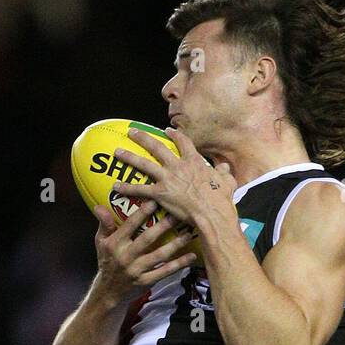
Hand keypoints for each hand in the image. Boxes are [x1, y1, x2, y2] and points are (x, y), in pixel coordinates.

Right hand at [92, 198, 196, 303]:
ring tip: (188, 233)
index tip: (154, 201)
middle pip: (147, 239)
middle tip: (177, 214)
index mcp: (114, 244)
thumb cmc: (108, 261)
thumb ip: (104, 223)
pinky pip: (165, 272)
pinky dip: (179, 264)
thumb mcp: (101, 242)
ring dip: (175, 244)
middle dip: (163, 226)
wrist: (109, 292)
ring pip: (159, 255)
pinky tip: (190, 257)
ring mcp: (136, 270)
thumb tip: (99, 206)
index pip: (129, 225)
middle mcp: (125, 257)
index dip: (142, 213)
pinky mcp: (146, 282)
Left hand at [112, 126, 235, 229]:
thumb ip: (223, 173)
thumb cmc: (221, 199)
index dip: (174, 136)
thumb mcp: (227, 182)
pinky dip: (128, 188)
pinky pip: (140, 189)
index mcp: (194, 161)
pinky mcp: (160, 193)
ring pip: (144, 164)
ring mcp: (168, 178)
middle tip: (132, 132)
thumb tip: (224, 168)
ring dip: (129, 157)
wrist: (212, 212)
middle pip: (156, 147)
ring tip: (117, 152)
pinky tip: (116, 186)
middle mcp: (178, 165)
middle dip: (142, 138)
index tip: (167, 131)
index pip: (182, 142)